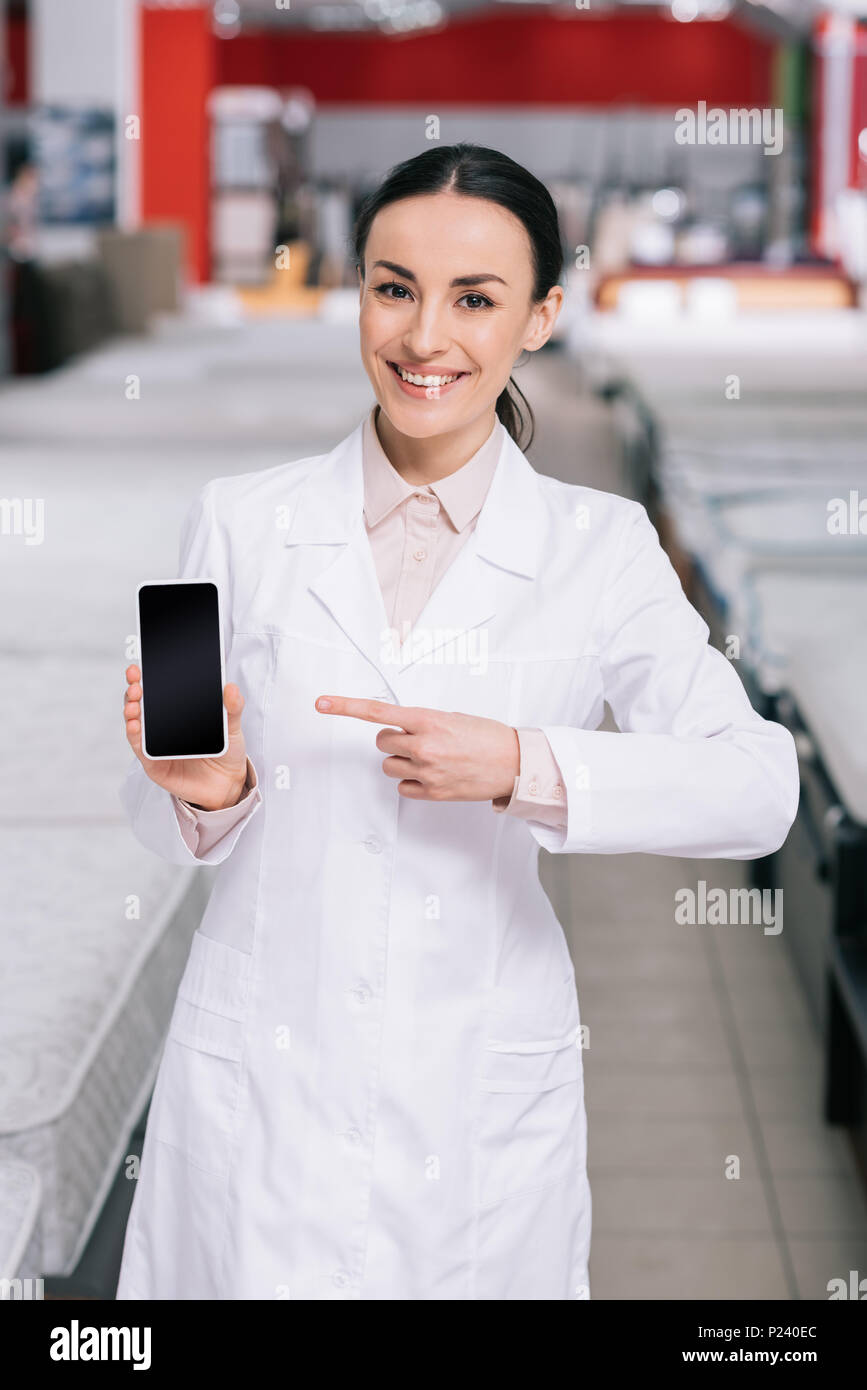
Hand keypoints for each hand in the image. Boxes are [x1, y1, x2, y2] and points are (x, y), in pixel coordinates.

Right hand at [123, 663, 248, 810]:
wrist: (228, 784)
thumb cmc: (226, 752)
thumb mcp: (232, 727)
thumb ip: (232, 708)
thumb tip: (231, 687)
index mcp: (176, 713)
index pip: (156, 691)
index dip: (145, 678)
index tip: (140, 667)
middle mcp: (161, 727)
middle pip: (140, 705)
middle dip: (134, 691)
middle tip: (135, 683)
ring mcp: (156, 745)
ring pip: (135, 725)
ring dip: (130, 712)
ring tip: (133, 703)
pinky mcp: (154, 765)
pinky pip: (141, 750)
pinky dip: (135, 737)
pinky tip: (135, 726)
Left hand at [315, 695, 518, 801]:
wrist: (514, 763)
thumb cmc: (487, 736)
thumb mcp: (453, 718)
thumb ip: (423, 722)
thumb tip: (401, 729)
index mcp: (428, 720)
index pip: (377, 712)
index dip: (345, 707)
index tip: (321, 703)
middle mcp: (423, 746)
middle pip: (381, 742)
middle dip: (394, 740)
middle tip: (418, 740)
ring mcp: (426, 771)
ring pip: (389, 765)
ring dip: (402, 761)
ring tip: (430, 759)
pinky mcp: (432, 793)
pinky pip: (403, 787)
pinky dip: (413, 781)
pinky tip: (434, 775)